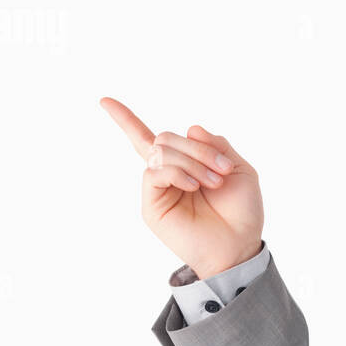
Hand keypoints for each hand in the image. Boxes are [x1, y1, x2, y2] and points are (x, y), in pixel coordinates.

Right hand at [100, 96, 263, 278]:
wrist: (239, 245)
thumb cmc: (242, 212)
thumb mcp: (240, 170)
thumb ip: (218, 144)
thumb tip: (190, 128)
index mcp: (185, 163)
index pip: (151, 137)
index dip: (125, 119)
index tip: (103, 100)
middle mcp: (167, 174)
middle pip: (165, 138)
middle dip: (197, 149)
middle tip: (222, 171)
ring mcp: (158, 189)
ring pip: (161, 152)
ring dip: (193, 162)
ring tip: (213, 182)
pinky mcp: (152, 205)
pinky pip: (155, 172)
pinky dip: (178, 172)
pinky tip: (194, 187)